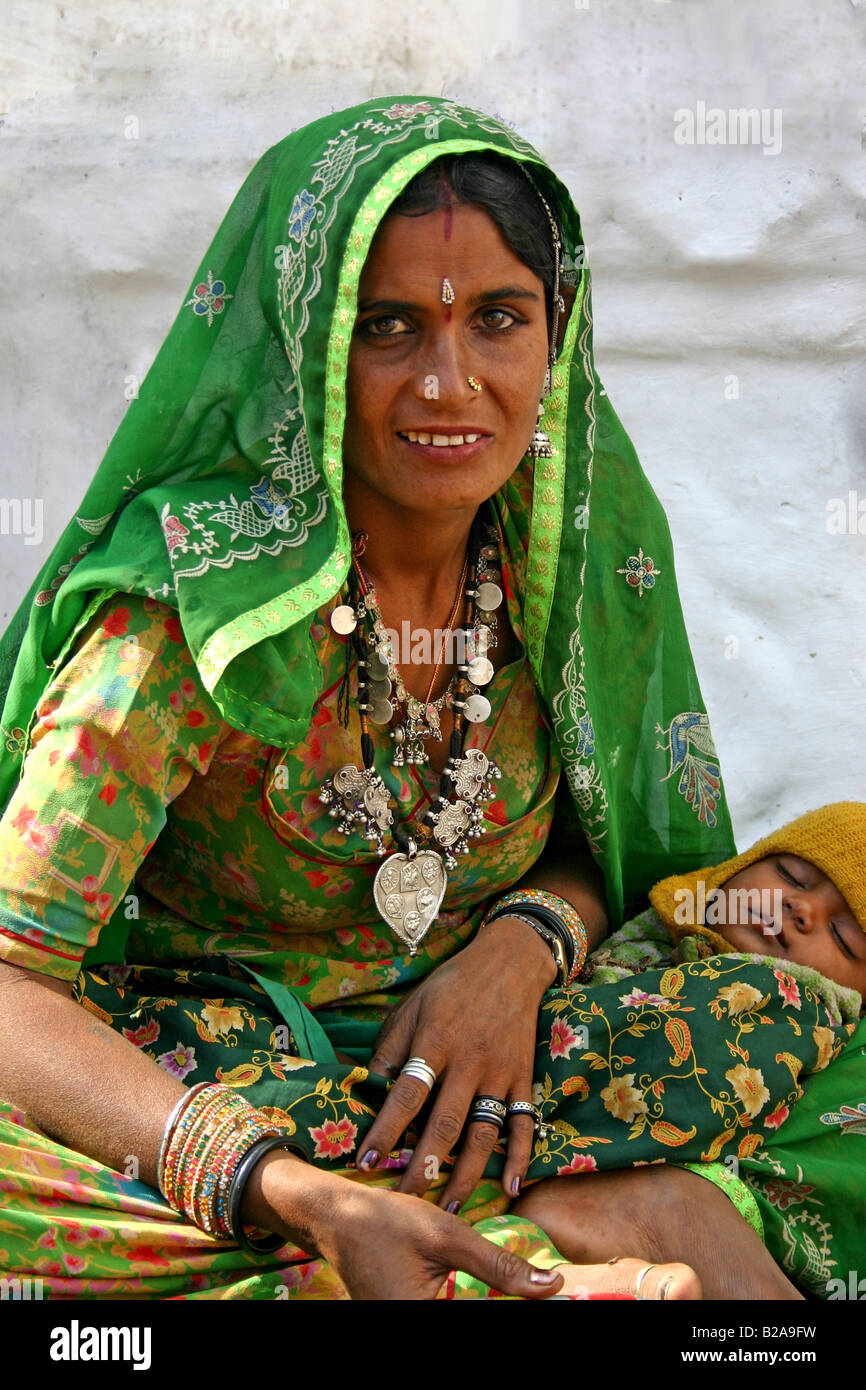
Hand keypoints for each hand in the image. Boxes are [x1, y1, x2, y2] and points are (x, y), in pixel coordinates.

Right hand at [248, 1149, 563, 1299]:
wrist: (334, 1217)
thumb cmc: (387, 1221)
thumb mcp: (447, 1235)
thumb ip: (499, 1265)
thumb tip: (553, 1286)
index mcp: (419, 1317)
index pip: (482, 1319)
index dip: (519, 1305)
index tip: (558, 1293)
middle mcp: (408, 1328)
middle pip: (472, 1319)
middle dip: (506, 1301)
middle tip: (541, 1287)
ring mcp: (403, 1324)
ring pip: (463, 1315)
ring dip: (486, 1299)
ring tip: (522, 1286)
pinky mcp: (403, 1317)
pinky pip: (444, 1313)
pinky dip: (468, 1301)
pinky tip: (488, 1290)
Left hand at [359, 916, 556, 1210]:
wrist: (509, 964)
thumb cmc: (451, 986)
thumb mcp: (412, 1007)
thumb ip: (390, 1049)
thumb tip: (365, 1090)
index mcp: (435, 1042)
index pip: (407, 1095)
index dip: (386, 1131)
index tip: (366, 1162)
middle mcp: (469, 1062)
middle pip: (445, 1124)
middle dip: (423, 1167)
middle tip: (402, 1201)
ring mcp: (500, 1073)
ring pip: (483, 1134)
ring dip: (466, 1175)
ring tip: (447, 1209)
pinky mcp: (524, 1078)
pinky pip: (523, 1124)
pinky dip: (520, 1157)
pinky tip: (512, 1188)